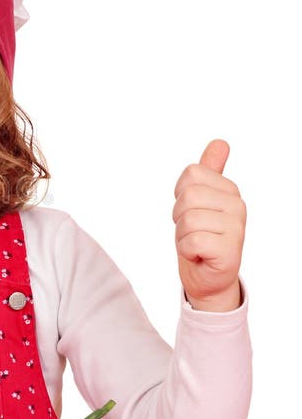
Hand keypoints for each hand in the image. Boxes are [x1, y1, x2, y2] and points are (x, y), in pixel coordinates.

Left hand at [172, 140, 245, 310]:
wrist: (207, 276)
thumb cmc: (201, 236)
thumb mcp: (200, 200)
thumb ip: (209, 171)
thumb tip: (220, 142)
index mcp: (230, 190)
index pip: (191, 174)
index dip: (181, 194)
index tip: (191, 211)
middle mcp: (238, 206)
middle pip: (188, 195)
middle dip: (180, 215)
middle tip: (192, 230)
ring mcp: (237, 228)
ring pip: (188, 218)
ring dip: (182, 235)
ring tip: (196, 243)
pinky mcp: (230, 250)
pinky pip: (192, 240)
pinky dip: (187, 250)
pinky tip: (199, 255)